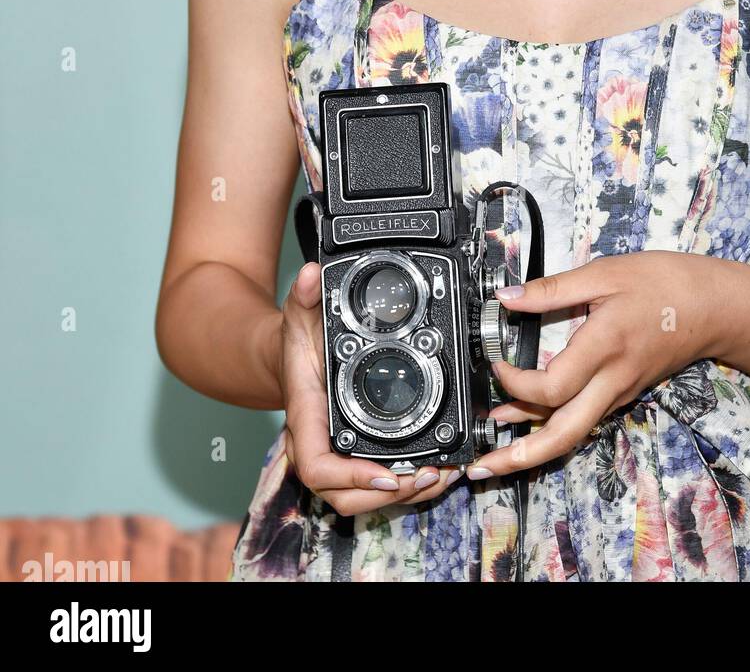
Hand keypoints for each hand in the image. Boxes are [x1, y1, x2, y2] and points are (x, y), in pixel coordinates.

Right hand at [274, 263, 461, 514]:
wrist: (290, 357)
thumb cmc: (297, 342)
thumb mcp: (300, 313)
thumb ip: (306, 294)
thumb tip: (312, 276)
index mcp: (306, 416)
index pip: (317, 465)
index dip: (350, 478)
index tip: (386, 474)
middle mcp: (315, 443)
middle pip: (342, 495)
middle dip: (386, 496)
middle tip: (427, 476)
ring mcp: (332, 453)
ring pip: (357, 498)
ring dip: (399, 497)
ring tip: (436, 478)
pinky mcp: (350, 455)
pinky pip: (369, 484)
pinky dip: (400, 487)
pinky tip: (429, 473)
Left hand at [468, 251, 723, 480]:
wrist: (714, 307)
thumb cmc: (664, 284)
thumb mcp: (605, 273)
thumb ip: (553, 288)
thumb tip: (507, 297)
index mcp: (604, 348)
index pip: (552, 387)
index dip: (516, 384)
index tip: (497, 365)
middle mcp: (611, 381)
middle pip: (562, 436)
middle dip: (519, 457)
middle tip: (481, 467)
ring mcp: (619, 393)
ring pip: (572, 431)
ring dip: (532, 445)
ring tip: (495, 453)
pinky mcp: (623, 393)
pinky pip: (584, 418)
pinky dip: (553, 425)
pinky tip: (531, 418)